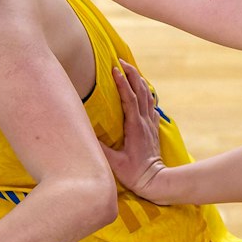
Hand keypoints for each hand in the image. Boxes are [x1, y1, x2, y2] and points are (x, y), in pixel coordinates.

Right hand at [102, 62, 170, 202]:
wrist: (156, 181)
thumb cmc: (134, 173)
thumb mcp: (114, 163)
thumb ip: (100, 148)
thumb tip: (85, 134)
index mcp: (134, 127)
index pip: (129, 98)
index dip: (122, 82)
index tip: (114, 69)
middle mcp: (144, 122)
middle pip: (140, 91)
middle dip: (131, 73)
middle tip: (121, 61)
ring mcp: (150, 124)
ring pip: (147, 95)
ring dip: (139, 80)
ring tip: (130, 68)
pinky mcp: (152, 128)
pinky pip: (150, 104)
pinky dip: (146, 92)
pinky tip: (142, 88)